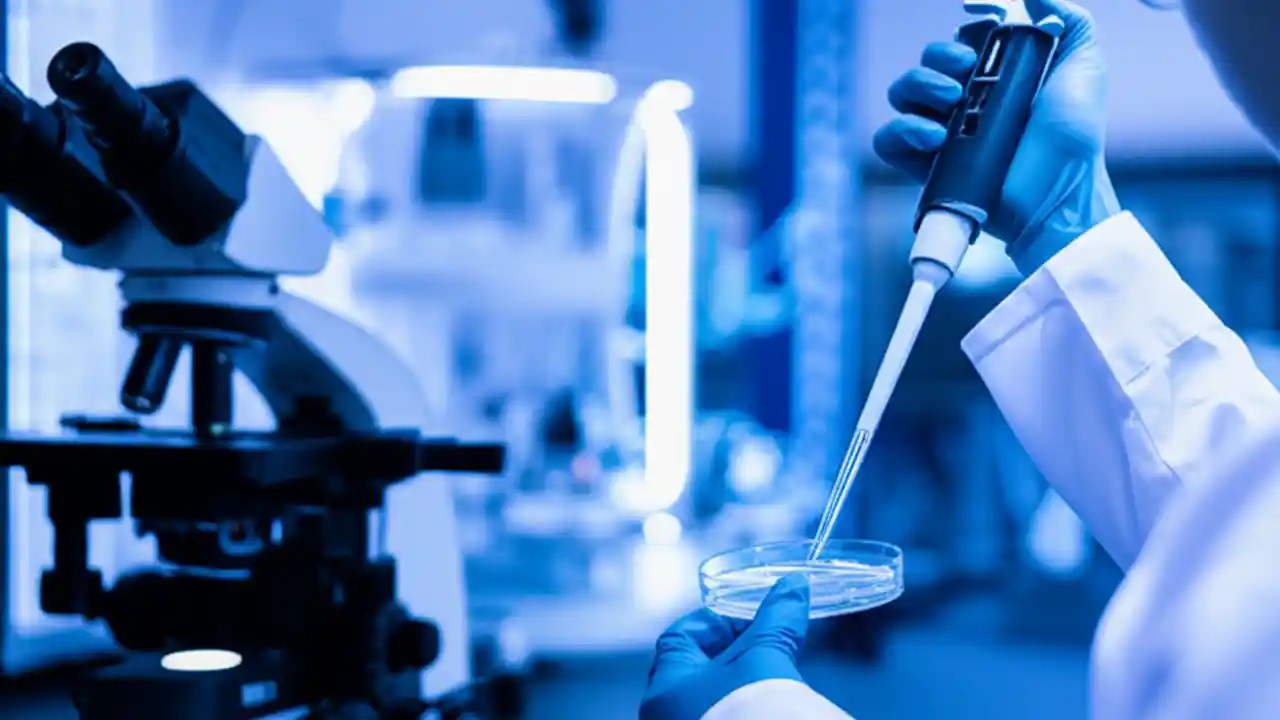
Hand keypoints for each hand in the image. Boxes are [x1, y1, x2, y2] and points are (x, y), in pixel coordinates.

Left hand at [640, 576, 810, 719]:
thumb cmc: (749, 715)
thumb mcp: (764, 660)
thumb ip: (776, 620)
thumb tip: (793, 584)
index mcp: (664, 688)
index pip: (679, 637)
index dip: (714, 621)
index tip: (748, 616)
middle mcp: (665, 718)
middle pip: (694, 670)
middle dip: (732, 654)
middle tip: (768, 643)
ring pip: (708, 701)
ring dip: (740, 684)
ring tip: (775, 675)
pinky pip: (718, 719)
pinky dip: (740, 710)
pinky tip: (768, 707)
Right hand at [873, 0, 1120, 273]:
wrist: (1059, 191)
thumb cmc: (1072, 135)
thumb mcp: (1083, 63)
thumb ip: (1067, 18)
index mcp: (992, 78)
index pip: (955, 46)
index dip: (959, 41)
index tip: (979, 50)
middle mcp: (962, 104)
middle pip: (923, 65)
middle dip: (936, 60)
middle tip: (966, 75)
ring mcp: (940, 136)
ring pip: (900, 94)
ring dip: (918, 88)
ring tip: (952, 105)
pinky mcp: (924, 168)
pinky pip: (886, 140)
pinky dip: (901, 131)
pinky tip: (933, 138)